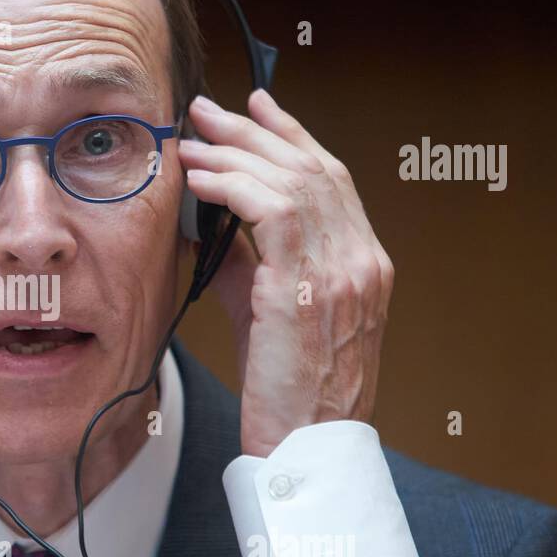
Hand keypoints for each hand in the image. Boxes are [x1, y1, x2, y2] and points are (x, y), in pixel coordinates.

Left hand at [179, 89, 393, 456]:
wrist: (306, 450)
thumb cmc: (285, 393)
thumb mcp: (266, 314)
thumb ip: (248, 264)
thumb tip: (209, 221)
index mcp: (363, 265)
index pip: (332, 179)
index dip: (294, 136)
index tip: (259, 107)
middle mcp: (363, 261)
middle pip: (313, 168)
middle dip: (257, 130)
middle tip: (211, 108)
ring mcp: (344, 272)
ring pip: (294, 181)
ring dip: (237, 152)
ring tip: (193, 138)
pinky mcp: (309, 288)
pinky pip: (273, 211)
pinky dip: (234, 186)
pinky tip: (201, 178)